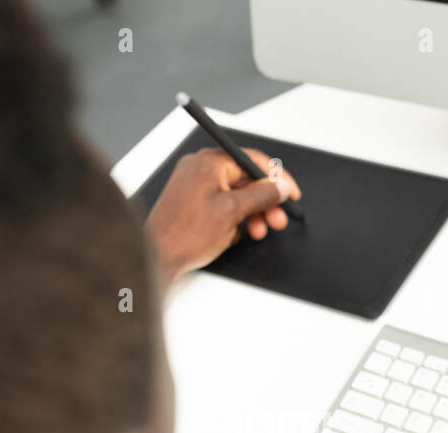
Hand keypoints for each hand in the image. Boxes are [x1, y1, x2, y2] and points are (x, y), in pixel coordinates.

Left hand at [144, 147, 300, 285]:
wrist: (157, 257)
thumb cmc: (184, 234)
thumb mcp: (233, 212)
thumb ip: (261, 196)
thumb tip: (280, 187)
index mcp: (209, 162)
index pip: (253, 161)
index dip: (276, 178)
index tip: (290, 193)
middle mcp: (200, 168)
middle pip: (245, 179)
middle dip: (264, 202)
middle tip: (277, 219)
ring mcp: (194, 184)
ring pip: (234, 194)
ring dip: (250, 213)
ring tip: (257, 231)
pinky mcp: (191, 202)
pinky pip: (221, 204)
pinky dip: (233, 218)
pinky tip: (234, 234)